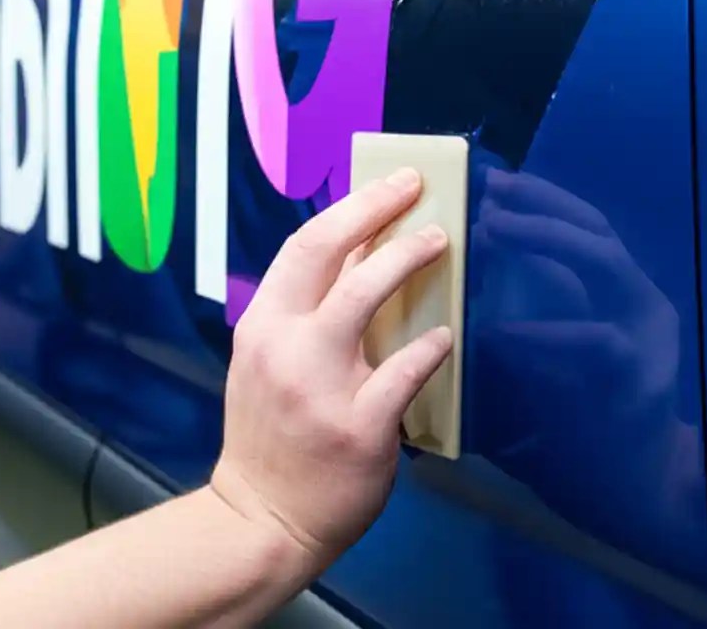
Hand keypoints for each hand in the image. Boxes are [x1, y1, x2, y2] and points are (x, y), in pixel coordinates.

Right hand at [211, 168, 452, 567]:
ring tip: (438, 244)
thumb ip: (304, 316)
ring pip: (363, 298)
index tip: (390, 185)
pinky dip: (430, 347)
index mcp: (262, 328)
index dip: (352, 207)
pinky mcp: (358, 427)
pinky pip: (405, 371)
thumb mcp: (269, 366)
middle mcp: (284, 348)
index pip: (303, 247)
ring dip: (406, 260)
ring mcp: (320, 386)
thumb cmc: (272, 438)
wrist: (263, 520)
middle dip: (376, 211)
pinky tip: (444, 337)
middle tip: (418, 193)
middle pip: (327, 253)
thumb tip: (360, 257)